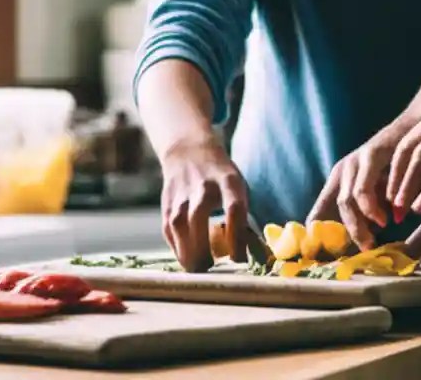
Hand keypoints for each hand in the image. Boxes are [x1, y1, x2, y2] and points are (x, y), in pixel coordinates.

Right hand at [158, 137, 248, 271]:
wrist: (189, 152)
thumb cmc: (221, 178)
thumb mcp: (238, 188)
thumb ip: (242, 218)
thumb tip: (253, 256)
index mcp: (228, 181)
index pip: (234, 209)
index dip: (237, 237)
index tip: (239, 260)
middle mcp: (203, 186)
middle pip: (199, 217)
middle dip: (203, 247)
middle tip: (211, 268)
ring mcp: (181, 194)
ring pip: (178, 224)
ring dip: (186, 251)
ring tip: (197, 269)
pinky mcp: (167, 203)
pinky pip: (168, 229)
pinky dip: (176, 247)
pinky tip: (186, 258)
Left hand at [307, 115, 418, 250]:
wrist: (416, 130)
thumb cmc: (400, 169)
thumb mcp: (381, 196)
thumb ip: (371, 216)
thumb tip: (365, 248)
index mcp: (339, 184)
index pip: (317, 215)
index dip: (318, 238)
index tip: (326, 259)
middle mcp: (342, 172)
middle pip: (333, 211)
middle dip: (349, 234)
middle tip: (365, 250)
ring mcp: (354, 161)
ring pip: (346, 201)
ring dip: (360, 225)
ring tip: (375, 239)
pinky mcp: (369, 154)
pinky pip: (363, 188)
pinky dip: (371, 207)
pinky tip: (385, 218)